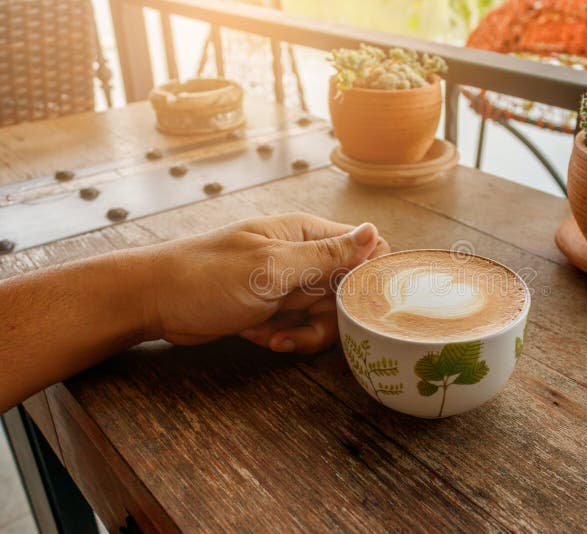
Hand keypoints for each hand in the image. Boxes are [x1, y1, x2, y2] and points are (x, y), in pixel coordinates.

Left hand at [135, 213, 389, 352]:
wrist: (153, 302)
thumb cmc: (206, 277)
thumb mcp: (271, 267)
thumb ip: (326, 255)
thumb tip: (375, 232)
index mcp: (306, 235)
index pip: (364, 249)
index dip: (367, 278)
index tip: (353, 303)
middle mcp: (303, 257)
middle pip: (348, 291)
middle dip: (329, 317)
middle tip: (297, 324)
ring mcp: (289, 284)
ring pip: (326, 316)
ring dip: (302, 331)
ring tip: (271, 334)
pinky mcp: (274, 309)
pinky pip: (299, 327)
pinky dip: (283, 335)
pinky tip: (257, 334)